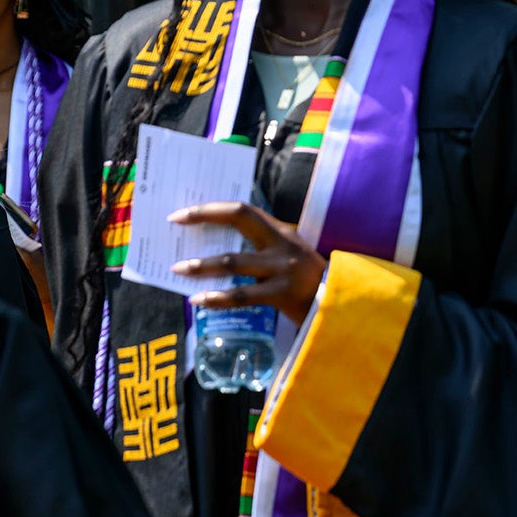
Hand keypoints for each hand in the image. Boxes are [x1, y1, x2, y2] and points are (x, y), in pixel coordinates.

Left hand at [171, 202, 326, 324]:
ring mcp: (283, 268)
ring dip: (202, 264)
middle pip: (239, 218)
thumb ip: (261, 250)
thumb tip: (212, 250)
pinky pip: (242, 295)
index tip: (183, 213)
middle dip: (205, 216)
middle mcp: (282, 244)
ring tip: (178, 269)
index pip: (243, 210)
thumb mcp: (288, 257)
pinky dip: (217, 298)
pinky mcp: (282, 293)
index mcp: (282, 232)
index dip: (212, 208)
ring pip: (234, 261)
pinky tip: (198, 300)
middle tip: (175, 221)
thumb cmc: (307, 283)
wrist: (340, 308)